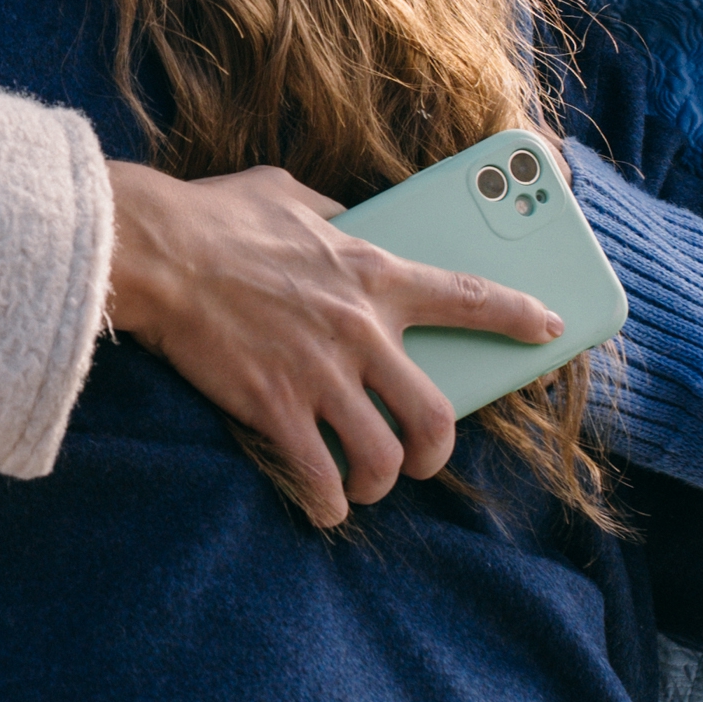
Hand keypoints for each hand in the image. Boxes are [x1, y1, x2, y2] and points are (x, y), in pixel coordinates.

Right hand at [103, 160, 560, 532]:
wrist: (153, 252)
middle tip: (422, 456)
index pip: (467, 298)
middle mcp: (360, 330)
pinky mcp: (275, 408)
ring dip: (380, 482)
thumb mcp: (290, 195)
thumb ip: (334, 214)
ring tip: (364, 484)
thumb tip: (352, 222)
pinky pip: (320, 476)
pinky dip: (327, 503)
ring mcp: (320, 375)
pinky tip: (323, 506)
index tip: (549, 330)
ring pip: (382, 458)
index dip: (517, 318)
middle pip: (434, 415)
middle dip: (437, 451)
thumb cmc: (214, 217)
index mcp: (372, 273)